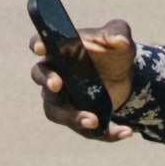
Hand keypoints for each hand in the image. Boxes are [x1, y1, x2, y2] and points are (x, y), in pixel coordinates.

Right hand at [36, 20, 137, 135]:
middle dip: (47, 81)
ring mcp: (62, 98)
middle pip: (41, 78)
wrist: (124, 76)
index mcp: (59, 49)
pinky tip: (126, 131)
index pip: (40, 44)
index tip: (41, 47)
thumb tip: (119, 40)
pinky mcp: (76, 116)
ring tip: (94, 122)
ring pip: (56, 112)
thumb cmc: (113, 50)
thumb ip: (119, 33)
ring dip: (72, 117)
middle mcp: (54, 74)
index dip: (38, 44)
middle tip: (57, 85)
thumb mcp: (120, 38)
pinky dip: (106, 133)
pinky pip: (85, 129)